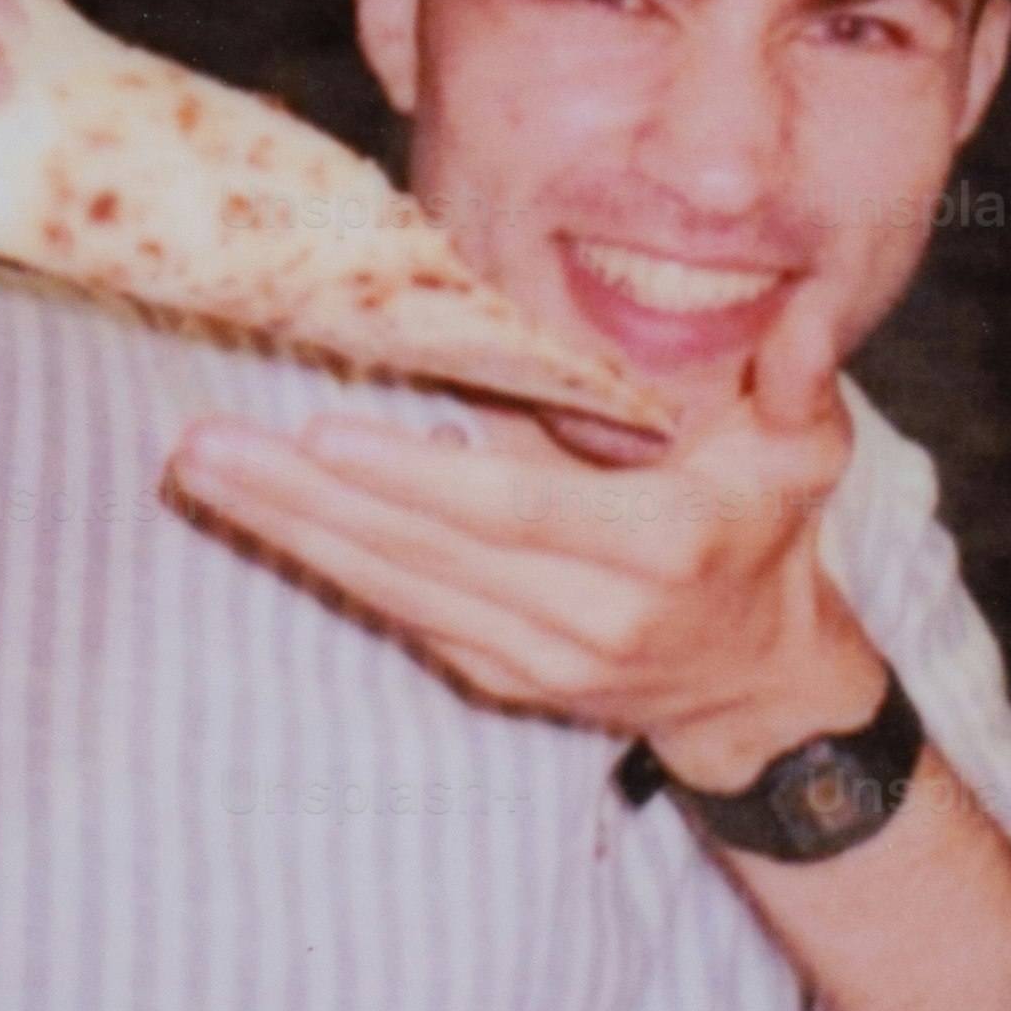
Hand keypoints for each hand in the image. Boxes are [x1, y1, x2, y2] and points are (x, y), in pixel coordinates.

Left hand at [165, 293, 887, 785]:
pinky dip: (328, 565)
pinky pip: (398, 614)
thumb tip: (797, 328)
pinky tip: (261, 518)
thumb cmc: (765, 539)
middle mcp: (583, 619)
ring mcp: (534, 660)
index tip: (322, 436)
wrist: (756, 682)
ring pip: (393, 590)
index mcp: (650, 553)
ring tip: (204, 472)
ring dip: (289, 533)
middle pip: (421, 554)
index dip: (410, 481)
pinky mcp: (499, 678)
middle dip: (302, 499)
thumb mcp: (807, 458)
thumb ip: (800, 390)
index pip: (509, 514)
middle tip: (203, 446)